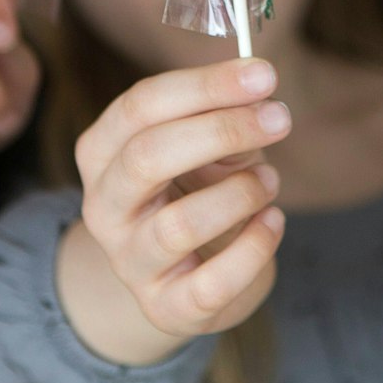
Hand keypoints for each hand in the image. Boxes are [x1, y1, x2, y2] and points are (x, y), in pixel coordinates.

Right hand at [59, 57, 289, 365]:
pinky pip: (211, 282)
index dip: (205, 86)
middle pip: (148, 156)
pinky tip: (273, 221)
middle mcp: (104, 206)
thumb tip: (258, 87)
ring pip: (178, 224)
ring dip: (239, 193)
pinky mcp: (166, 306)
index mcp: (103, 151)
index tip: (264, 75)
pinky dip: (254, 248)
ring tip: (270, 180)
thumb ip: (223, 115)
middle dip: (222, 130)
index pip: (141, 106)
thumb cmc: (198, 189)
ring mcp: (130, 261)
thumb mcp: (205, 145)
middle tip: (280, 118)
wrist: (186, 275)